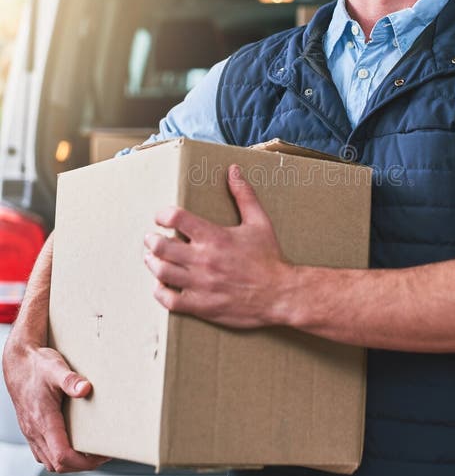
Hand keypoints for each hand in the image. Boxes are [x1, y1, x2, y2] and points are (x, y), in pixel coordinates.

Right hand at [3, 341, 110, 472]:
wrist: (17, 363)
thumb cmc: (37, 365)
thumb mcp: (56, 369)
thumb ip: (71, 380)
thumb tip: (86, 388)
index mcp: (43, 421)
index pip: (63, 457)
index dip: (85, 462)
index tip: (103, 455)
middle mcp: (34, 431)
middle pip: (58, 465)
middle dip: (82, 465)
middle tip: (103, 455)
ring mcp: (31, 432)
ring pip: (49, 462)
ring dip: (70, 463)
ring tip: (90, 452)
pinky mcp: (30, 429)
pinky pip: (43, 453)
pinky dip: (59, 456)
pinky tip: (72, 444)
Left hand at [144, 163, 288, 327]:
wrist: (280, 294)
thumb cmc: (269, 258)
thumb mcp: (259, 222)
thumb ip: (244, 195)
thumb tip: (233, 170)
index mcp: (215, 237)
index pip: (176, 218)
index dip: (163, 215)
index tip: (162, 217)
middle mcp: (204, 260)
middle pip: (161, 246)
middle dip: (152, 240)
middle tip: (153, 238)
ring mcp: (200, 284)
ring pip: (161, 272)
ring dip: (152, 262)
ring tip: (152, 258)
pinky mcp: (201, 305)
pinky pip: (169, 300)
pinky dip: (160, 291)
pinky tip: (162, 285)